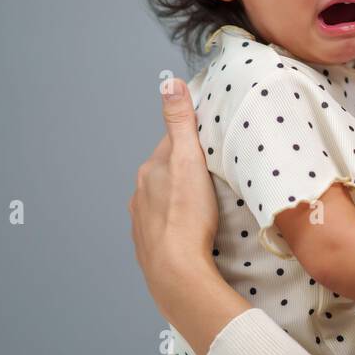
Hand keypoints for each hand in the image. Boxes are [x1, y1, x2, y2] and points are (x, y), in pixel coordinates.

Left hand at [129, 79, 219, 322]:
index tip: (211, 146)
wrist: (177, 272)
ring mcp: (143, 222)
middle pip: (167, 174)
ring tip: (206, 208)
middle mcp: (141, 194)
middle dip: (186, 174)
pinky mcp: (149, 247)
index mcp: (150, 171)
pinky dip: (176, 227)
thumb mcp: (189, 161)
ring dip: (180, 201)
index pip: (172, 145)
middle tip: (214, 179)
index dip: (193, 144)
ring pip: (164, 202)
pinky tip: (192, 233)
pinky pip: (164, 229)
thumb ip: (180, 122)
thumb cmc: (187, 216)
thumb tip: (169, 83)